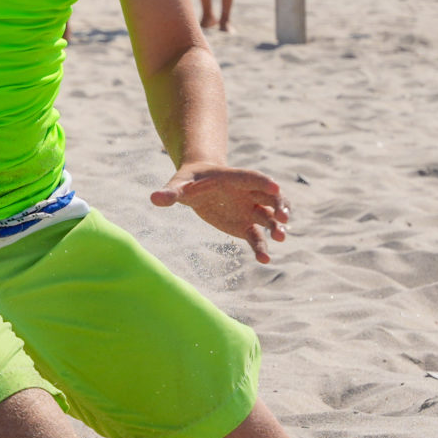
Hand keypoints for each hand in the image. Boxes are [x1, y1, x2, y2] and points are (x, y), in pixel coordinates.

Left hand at [151, 163, 289, 262]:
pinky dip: (261, 247)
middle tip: (284, 217)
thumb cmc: (188, 181)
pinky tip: (264, 259)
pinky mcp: (246, 225)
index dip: (263, 182)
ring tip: (281, 238)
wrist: (196, 185)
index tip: (276, 187)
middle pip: (270, 197)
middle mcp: (248, 193)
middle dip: (279, 205)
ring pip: (269, 217)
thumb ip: (170, 193)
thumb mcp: (178, 185)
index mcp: (234, 178)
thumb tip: (154, 198)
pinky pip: (257, 237)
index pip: (252, 178)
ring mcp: (250, 209)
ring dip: (277, 226)